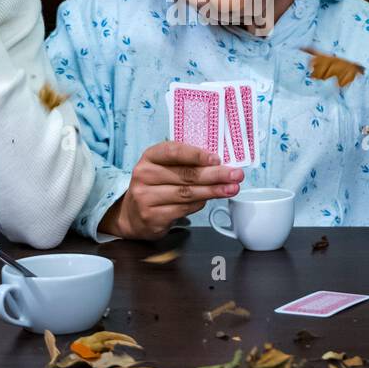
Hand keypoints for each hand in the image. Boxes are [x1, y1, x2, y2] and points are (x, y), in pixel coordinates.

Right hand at [101, 141, 243, 239]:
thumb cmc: (155, 186)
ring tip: (231, 189)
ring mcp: (146, 197)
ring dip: (213, 191)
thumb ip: (186, 164)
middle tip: (236, 175)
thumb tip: (219, 164)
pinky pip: (183, 209)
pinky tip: (209, 200)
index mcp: (149, 157)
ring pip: (187, 193)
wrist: (132, 215)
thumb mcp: (164, 169)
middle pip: (186, 174)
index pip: (173, 151)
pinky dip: (199, 204)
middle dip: (215, 175)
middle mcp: (144, 175)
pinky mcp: (152, 216)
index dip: (197, 154)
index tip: (217, 158)